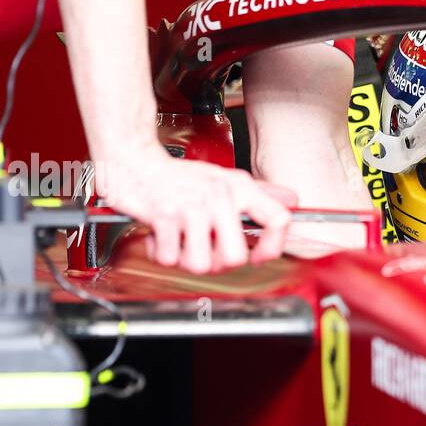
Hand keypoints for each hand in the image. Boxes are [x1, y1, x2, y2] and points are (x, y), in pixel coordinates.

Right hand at [97, 146, 293, 272]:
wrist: (134, 160)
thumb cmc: (179, 176)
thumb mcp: (225, 178)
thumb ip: (259, 194)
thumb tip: (292, 200)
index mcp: (239, 188)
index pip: (278, 220)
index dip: (273, 247)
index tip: (259, 256)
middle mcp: (219, 196)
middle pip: (235, 258)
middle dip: (219, 263)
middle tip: (207, 249)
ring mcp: (192, 207)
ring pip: (202, 264)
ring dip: (187, 260)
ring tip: (182, 241)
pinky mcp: (165, 216)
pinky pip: (170, 258)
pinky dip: (162, 254)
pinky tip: (163, 237)